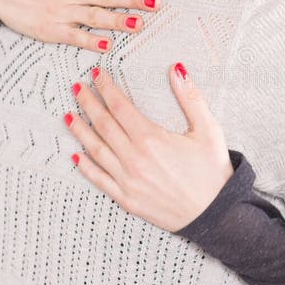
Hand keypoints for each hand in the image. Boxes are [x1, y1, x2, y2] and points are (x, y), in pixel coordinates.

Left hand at [65, 63, 233, 230]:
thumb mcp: (209, 130)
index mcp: (151, 139)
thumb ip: (190, 98)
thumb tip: (177, 69)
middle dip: (88, 103)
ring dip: (80, 131)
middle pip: (103, 124)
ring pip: (95, 150)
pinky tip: (75, 156)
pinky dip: (85, 167)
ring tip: (69, 116)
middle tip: (77, 87)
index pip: (120, 106)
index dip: (106, 88)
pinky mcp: (127, 199)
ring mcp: (128, 180)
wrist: (216, 215)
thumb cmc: (213, 173)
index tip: (97, 75)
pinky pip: (99, 180)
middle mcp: (134, 158)